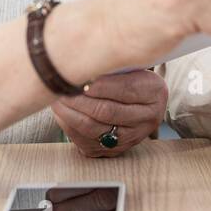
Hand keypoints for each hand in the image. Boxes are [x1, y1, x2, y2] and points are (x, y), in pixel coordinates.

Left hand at [51, 69, 166, 157]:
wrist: (140, 104)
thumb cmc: (131, 77)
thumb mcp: (132, 67)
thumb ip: (114, 67)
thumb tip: (83, 60)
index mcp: (155, 93)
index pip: (125, 89)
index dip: (99, 84)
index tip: (79, 75)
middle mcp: (147, 118)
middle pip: (107, 111)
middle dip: (79, 98)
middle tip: (60, 86)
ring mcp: (131, 137)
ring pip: (93, 127)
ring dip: (70, 112)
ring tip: (56, 97)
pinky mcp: (114, 150)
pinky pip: (86, 139)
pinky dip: (68, 125)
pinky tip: (60, 112)